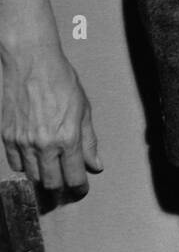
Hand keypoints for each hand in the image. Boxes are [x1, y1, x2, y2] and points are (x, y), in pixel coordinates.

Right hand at [0, 42, 101, 192]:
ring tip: (51, 167)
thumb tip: (95, 165)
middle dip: (61, 185)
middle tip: (66, 180)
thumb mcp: (84, 108)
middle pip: (52, 183)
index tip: (81, 189)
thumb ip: (89, 141)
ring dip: (43, 176)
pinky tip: (34, 156)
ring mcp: (23, 143)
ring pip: (33, 177)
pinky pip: (16, 165)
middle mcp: (44, 145)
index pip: (74, 177)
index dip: (79, 188)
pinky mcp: (7, 138)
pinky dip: (25, 166)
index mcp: (67, 138)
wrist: (32, 63)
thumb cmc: (62, 81)